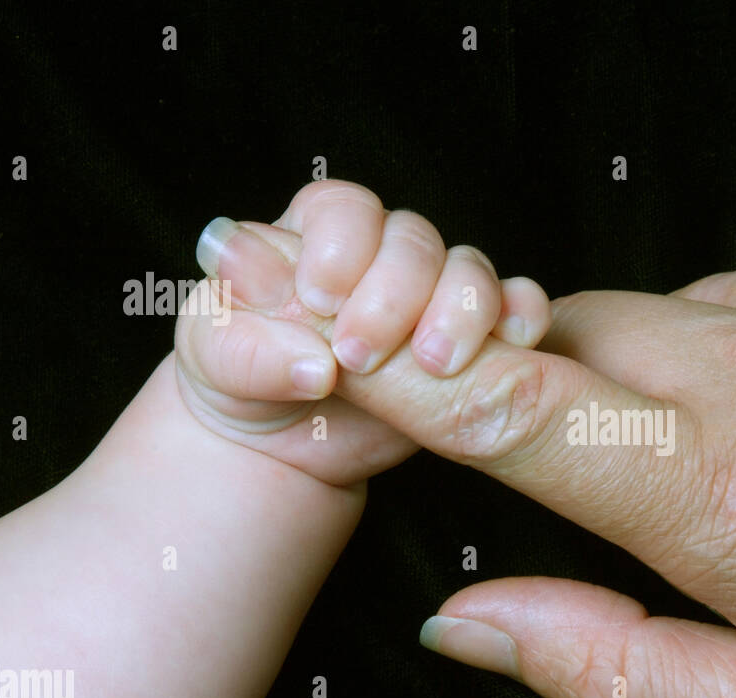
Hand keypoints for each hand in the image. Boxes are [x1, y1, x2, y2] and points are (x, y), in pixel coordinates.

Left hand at [173, 180, 550, 485]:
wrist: (282, 449)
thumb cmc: (240, 387)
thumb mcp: (215, 364)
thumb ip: (248, 348)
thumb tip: (309, 360)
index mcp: (311, 237)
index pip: (343, 209)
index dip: (341, 247)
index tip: (320, 299)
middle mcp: (377, 257)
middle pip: (413, 239)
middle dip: (395, 294)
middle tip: (359, 355)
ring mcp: (429, 297)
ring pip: (469, 271)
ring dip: (460, 312)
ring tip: (433, 365)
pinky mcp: (472, 342)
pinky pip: (515, 308)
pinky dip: (520, 317)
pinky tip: (511, 343)